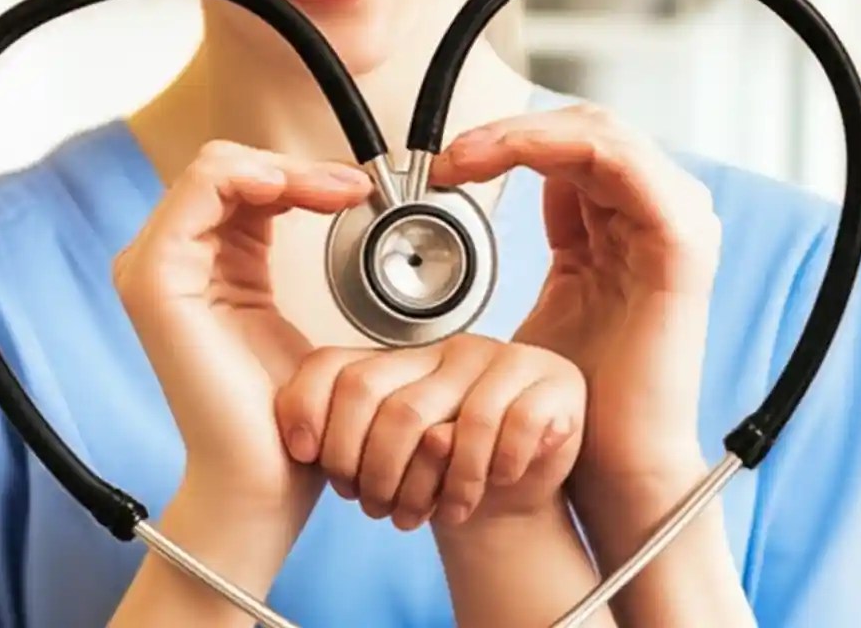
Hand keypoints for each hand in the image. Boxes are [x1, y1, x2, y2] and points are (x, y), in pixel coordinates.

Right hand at [113, 140, 372, 498]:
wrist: (267, 476)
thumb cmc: (286, 414)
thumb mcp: (293, 315)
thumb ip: (284, 255)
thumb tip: (318, 201)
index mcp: (202, 266)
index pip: (242, 184)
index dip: (300, 174)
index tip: (355, 191)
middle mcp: (170, 262)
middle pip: (228, 169)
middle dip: (297, 168)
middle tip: (352, 188)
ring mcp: (154, 268)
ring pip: (215, 169)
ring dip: (285, 170)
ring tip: (336, 191)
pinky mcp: (156, 279)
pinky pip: (198, 190)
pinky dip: (249, 177)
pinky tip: (291, 191)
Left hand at [273, 335, 584, 529]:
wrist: (514, 491)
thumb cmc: (447, 471)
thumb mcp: (387, 453)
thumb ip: (344, 435)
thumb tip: (307, 446)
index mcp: (407, 357)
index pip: (342, 369)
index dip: (314, 415)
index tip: (309, 457)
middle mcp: (452, 351)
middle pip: (395, 410)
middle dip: (378, 474)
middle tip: (377, 506)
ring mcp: (505, 361)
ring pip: (459, 427)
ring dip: (444, 486)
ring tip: (442, 509)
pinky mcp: (553, 382)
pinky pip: (514, 427)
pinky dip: (498, 467)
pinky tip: (495, 482)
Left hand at [432, 104, 720, 477]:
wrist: (609, 462)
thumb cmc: (576, 399)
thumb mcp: (554, 303)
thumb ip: (556, 244)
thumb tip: (527, 204)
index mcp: (631, 227)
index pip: (573, 147)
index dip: (506, 143)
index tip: (446, 166)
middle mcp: (659, 216)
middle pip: (586, 128)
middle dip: (508, 132)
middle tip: (449, 159)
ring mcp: (677, 224)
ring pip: (599, 132)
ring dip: (520, 135)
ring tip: (464, 158)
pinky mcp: (679, 242)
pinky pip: (618, 161)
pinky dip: (552, 148)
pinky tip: (504, 160)